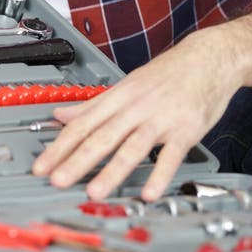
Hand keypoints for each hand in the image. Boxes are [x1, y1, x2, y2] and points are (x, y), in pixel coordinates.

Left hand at [32, 28, 242, 200]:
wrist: (209, 58)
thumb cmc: (169, 73)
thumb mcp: (127, 84)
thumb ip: (94, 104)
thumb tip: (61, 115)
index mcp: (119, 97)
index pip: (82, 123)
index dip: (60, 145)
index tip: (42, 165)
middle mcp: (136, 107)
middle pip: (102, 135)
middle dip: (77, 160)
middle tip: (57, 180)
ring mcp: (161, 119)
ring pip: (132, 146)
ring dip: (112, 170)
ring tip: (94, 192)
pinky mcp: (186, 130)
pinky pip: (170, 155)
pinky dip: (159, 174)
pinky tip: (148, 192)